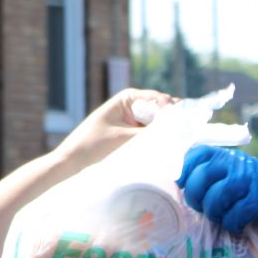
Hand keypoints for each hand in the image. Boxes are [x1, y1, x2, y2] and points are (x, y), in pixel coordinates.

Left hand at [52, 88, 175, 168]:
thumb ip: (149, 133)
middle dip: (171, 118)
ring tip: (179, 137)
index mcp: (127, 98)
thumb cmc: (93, 144)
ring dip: (165, 129)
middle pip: (159, 110)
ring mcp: (132, 120)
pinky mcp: (131, 134)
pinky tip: (167, 144)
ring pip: (156, 122)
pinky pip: (149, 133)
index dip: (169, 107)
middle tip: (185, 129)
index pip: (156, 98)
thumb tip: (174, 129)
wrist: (72, 160)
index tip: (178, 119)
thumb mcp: (123, 138)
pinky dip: (158, 137)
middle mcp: (131, 106)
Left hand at [177, 144, 257, 240]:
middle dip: (196, 197)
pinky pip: (235, 213)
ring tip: (222, 217)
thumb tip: (178, 186)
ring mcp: (249, 179)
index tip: (184, 187)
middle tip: (204, 208)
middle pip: (201, 177)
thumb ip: (211, 177)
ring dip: (214, 212)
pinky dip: (232, 223)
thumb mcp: (233, 176)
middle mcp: (236, 162)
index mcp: (225, 155)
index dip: (184, 172)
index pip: (195, 154)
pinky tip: (237, 224)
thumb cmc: (255, 193)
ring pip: (216, 196)